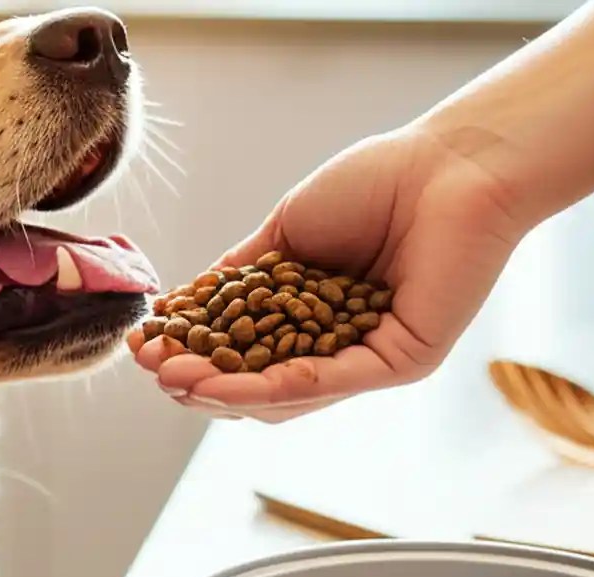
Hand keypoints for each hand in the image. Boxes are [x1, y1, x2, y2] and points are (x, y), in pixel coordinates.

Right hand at [129, 124, 527, 422]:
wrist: (447, 165)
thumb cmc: (375, 184)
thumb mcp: (284, 234)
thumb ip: (239, 273)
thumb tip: (180, 302)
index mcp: (311, 315)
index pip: (243, 350)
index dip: (193, 354)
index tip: (146, 347)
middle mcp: (339, 343)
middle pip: (259, 384)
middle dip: (201, 382)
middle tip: (155, 372)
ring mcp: (370, 357)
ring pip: (288, 394)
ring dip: (226, 392)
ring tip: (177, 381)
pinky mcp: (401, 361)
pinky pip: (331, 380)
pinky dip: (274, 386)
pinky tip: (227, 384)